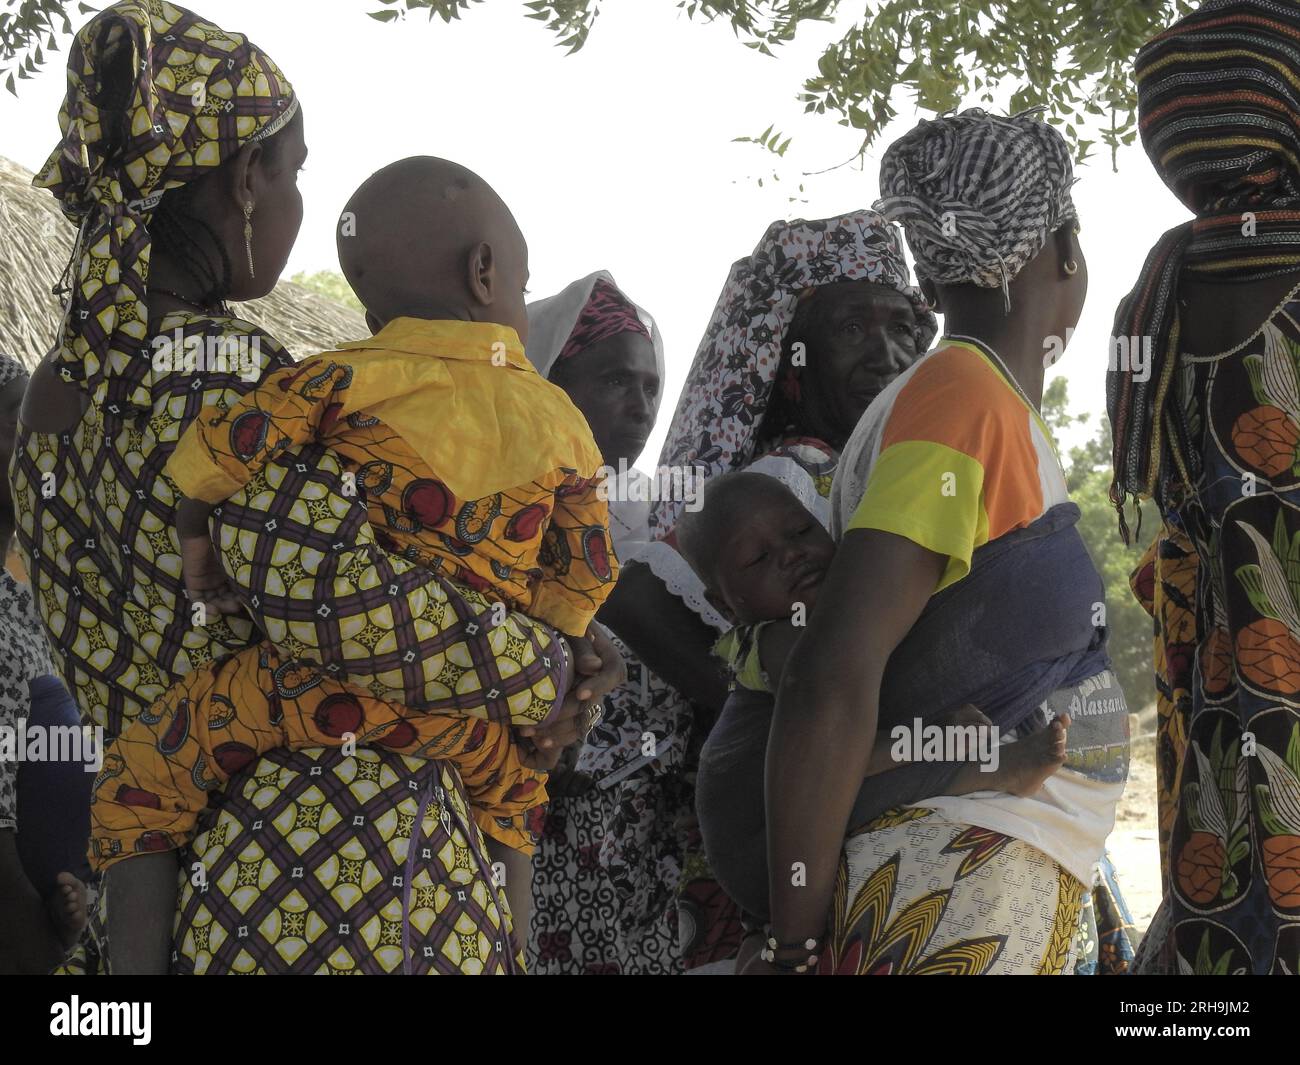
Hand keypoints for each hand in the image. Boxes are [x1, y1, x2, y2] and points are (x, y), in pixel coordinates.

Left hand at [180, 534, 242, 618]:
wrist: (205, 527)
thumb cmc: (230, 540)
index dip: (242, 599)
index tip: (249, 602)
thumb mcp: (241, 559)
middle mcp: (219, 576)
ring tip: (226, 608)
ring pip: (212, 600)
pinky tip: (213, 609)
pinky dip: (204, 607)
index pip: (236, 590)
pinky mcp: (193, 580)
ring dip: (219, 607)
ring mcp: (205, 579)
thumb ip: (246, 574)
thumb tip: (260, 592)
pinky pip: (197, 599)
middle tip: (237, 606)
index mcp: (231, 570)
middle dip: (230, 604)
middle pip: (224, 597)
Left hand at [518, 624, 625, 760]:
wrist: (550, 626)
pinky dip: (555, 735)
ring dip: (557, 731)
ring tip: (532, 734)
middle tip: (541, 720)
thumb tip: (593, 666)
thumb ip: (581, 644)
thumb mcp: (570, 626)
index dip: (599, 686)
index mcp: (606, 657)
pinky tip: (536, 741)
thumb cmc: (561, 621)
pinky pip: (571, 727)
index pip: (613, 673)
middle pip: (592, 704)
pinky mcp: (574, 707)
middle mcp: (600, 680)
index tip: (580, 693)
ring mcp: (588, 696)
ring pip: (581, 721)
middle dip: (565, 715)